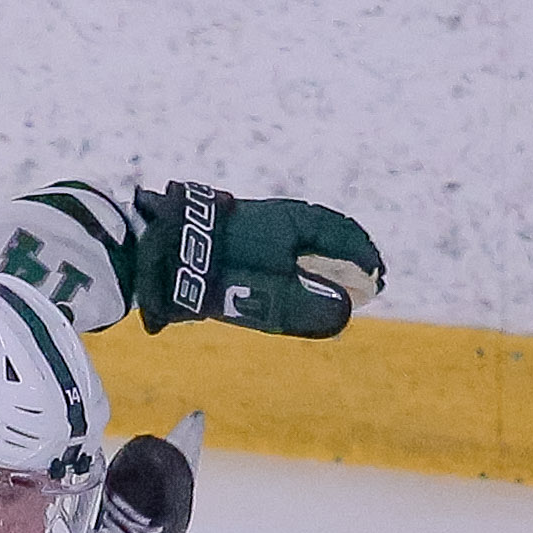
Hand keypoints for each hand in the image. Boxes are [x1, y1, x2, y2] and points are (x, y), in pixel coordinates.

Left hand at [135, 182, 383, 338]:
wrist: (154, 254)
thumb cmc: (214, 273)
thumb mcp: (266, 297)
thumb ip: (307, 306)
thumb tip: (344, 314)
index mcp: (290, 222)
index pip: (340, 232)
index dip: (362, 256)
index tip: (377, 278)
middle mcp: (274, 218)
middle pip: (322, 234)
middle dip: (346, 258)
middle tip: (365, 281)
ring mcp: (251, 227)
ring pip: (297, 241)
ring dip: (320, 261)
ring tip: (336, 285)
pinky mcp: (231, 241)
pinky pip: (277, 249)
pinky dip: (295, 265)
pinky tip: (293, 282)